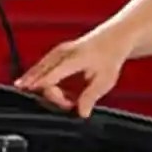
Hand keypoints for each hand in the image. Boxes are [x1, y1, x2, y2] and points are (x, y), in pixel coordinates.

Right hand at [12, 26, 134, 117]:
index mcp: (73, 59)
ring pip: (38, 70)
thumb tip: (81, 113)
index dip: (52, 95)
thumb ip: (91, 96)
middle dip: (48, 94)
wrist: (114, 37)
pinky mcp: (56, 51)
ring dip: (42, 87)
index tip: (66, 105)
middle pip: (40, 76)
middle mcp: (62, 52)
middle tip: (67, 103)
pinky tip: (52, 89)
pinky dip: (42, 79)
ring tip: (64, 97)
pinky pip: (42, 67)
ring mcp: (57, 50)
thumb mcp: (105, 81)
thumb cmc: (110, 58)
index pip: (50, 78)